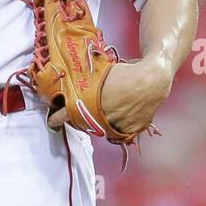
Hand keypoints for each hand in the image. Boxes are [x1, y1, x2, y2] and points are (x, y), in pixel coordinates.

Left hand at [48, 57, 171, 133]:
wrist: (153, 78)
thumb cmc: (126, 73)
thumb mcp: (102, 75)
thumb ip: (87, 85)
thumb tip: (71, 88)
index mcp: (92, 106)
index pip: (68, 115)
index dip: (58, 118)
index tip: (52, 121)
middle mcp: (103, 120)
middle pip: (86, 125)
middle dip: (80, 120)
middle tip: (77, 115)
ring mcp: (119, 127)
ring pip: (103, 130)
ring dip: (99, 123)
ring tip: (101, 113)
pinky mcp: (133, 130)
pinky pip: (119, 132)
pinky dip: (116, 126)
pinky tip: (118, 115)